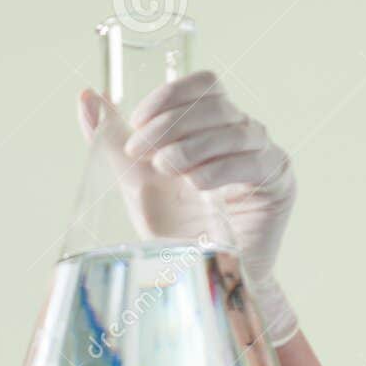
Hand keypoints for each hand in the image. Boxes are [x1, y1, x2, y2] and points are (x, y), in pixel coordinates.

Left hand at [79, 71, 298, 345]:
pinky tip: (196, 185)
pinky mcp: (278, 183)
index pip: (204, 84)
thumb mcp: (137, 182)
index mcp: (213, 126)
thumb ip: (114, 141)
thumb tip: (86, 96)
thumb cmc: (176, 232)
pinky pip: (251, 162)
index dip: (170, 96)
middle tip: (140, 152)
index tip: (136, 124)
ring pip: (232, 129)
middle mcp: (243, 133)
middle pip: (214, 103)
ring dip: (190, 146)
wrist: (205, 281)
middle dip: (170, 123)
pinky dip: (218, 169)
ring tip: (164, 170)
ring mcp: (264, 155)